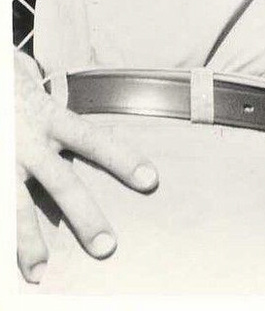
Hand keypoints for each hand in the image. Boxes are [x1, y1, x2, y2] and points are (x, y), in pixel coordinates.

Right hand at [15, 51, 157, 282]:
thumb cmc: (15, 91)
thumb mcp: (45, 97)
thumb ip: (67, 121)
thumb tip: (111, 134)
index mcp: (50, 118)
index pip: (93, 140)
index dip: (123, 159)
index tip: (151, 180)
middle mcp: (28, 141)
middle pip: (61, 183)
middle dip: (84, 217)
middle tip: (108, 247)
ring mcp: (3, 158)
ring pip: (17, 205)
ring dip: (30, 241)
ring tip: (40, 272)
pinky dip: (4, 232)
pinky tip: (8, 263)